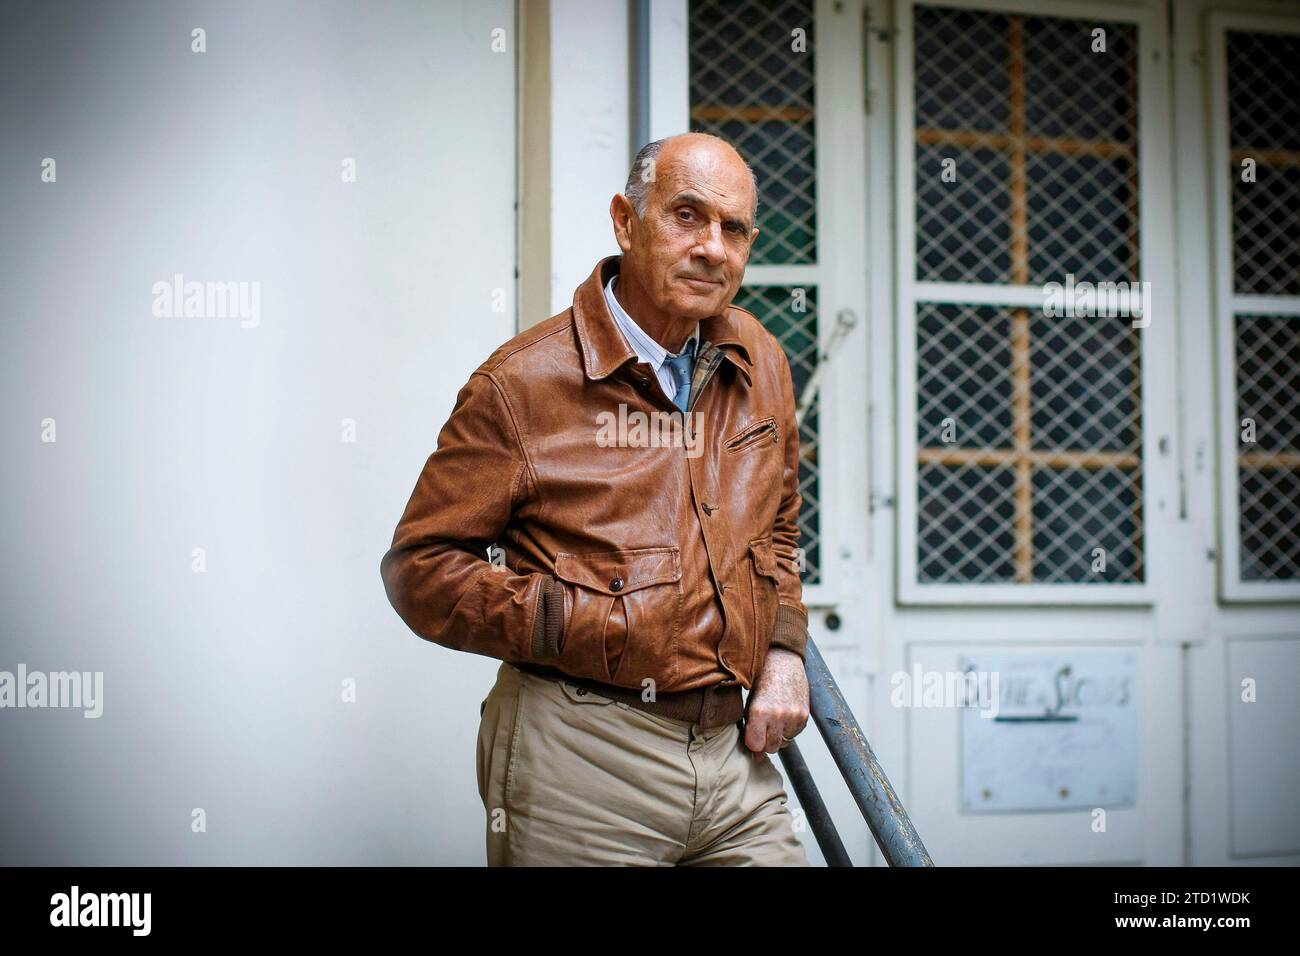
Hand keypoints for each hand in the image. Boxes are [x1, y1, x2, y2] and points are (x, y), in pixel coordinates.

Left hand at [742, 647, 808, 762]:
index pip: (755, 745)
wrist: (783, 659)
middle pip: (771, 748)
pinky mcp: (804, 715)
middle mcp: (778, 716)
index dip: (752, 743)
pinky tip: (784, 713)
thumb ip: (751, 728)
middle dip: (765, 742)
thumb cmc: (761, 679)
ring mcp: (794, 716)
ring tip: (774, 717)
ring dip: (778, 735)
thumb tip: (757, 756)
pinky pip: (795, 733)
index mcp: (760, 711)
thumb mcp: (750, 701)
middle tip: (763, 728)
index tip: (752, 737)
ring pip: (784, 742)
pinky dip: (789, 728)